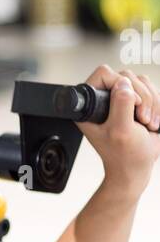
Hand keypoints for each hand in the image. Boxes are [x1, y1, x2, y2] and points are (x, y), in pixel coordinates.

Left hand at [77, 65, 159, 200]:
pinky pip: (150, 88)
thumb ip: (121, 105)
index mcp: (89, 106)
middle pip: (126, 75)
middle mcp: (102, 99)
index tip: (131, 105)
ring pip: (141, 81)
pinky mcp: (134, 101)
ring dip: (151, 102)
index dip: (120, 84)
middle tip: (142, 119)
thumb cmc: (125, 155)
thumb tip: (123, 82)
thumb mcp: (122, 131)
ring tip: (147, 124)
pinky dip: (156, 104)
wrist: (136, 167)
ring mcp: (119, 98)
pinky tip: (152, 122)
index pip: (103, 74)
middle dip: (141, 98)